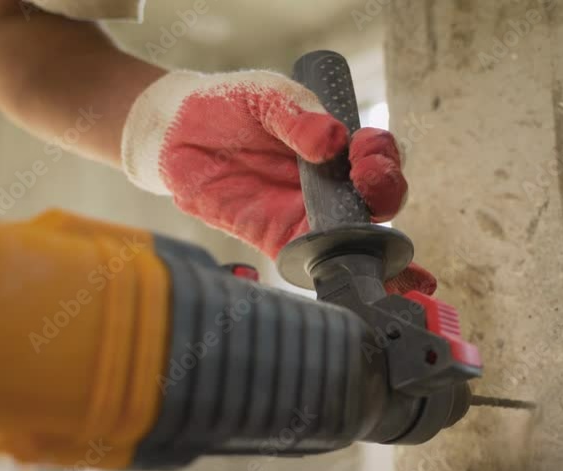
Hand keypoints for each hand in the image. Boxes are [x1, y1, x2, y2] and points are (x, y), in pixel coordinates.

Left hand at [121, 70, 435, 294]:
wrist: (176, 131)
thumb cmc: (227, 105)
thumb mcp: (266, 96)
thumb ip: (297, 117)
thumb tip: (331, 139)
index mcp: (334, 143)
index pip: (377, 154)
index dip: (381, 156)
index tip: (365, 153)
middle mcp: (328, 180)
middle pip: (379, 197)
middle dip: (386, 193)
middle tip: (368, 184)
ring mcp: (306, 211)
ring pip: (355, 234)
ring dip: (377, 247)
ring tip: (385, 251)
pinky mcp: (278, 237)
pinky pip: (315, 260)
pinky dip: (342, 272)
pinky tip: (369, 282)